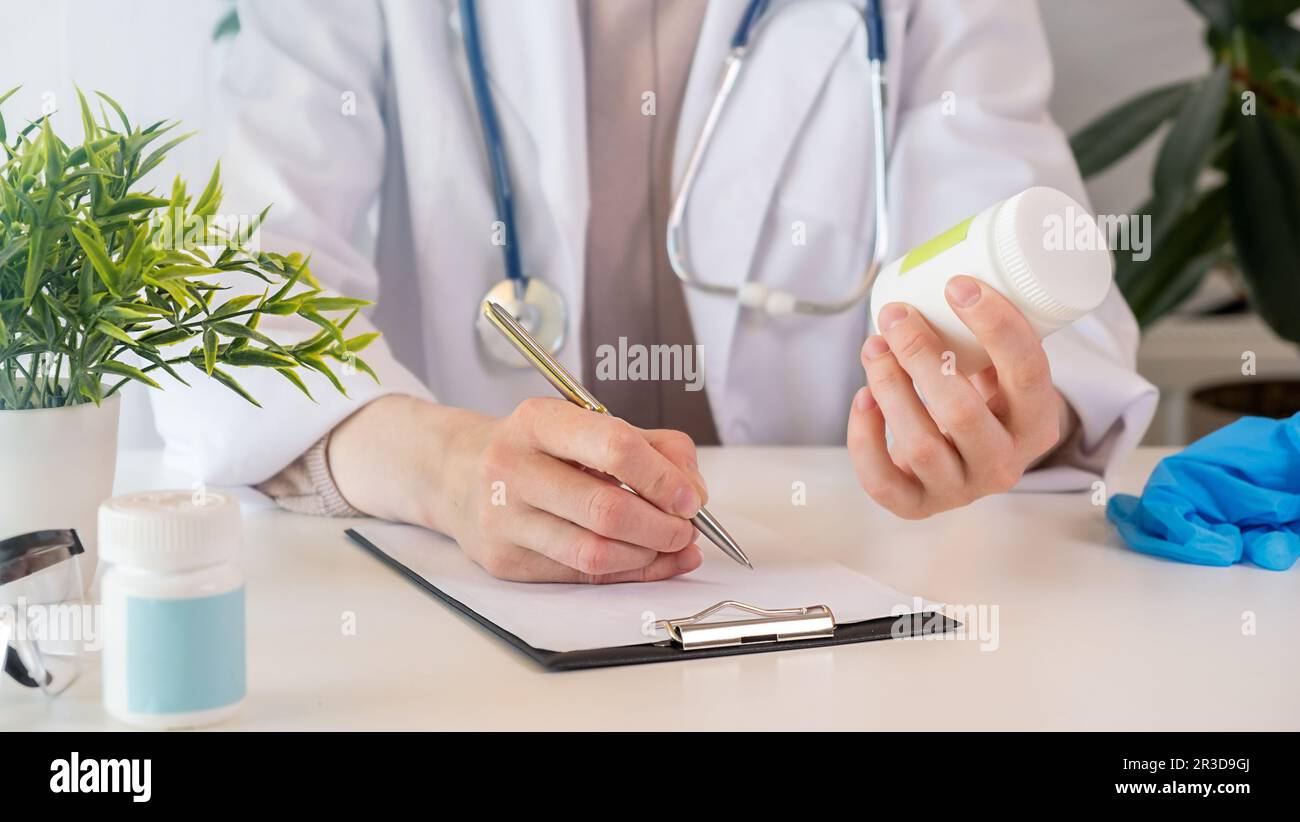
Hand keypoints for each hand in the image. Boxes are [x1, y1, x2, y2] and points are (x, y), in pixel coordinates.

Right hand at [329, 395, 705, 581]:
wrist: (455, 475)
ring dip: (648, 556)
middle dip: (662, 526)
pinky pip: (581, 574)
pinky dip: (627, 572)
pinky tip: (648, 562)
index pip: (614, 447)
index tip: (690, 496)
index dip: (663, 477)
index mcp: (538, 421)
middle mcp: (513, 468)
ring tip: (670, 546)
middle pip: (607, 509)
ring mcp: (505, 519)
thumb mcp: (586, 425)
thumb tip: (692, 492)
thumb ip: (651, 447)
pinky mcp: (506, 561)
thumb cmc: (535, 448)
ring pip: (594, 552)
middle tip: (686, 528)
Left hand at [847, 275, 1071, 518]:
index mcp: (1038, 424)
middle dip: (921, 355)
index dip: (996, 325)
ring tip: (873, 347)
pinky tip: (862, 398)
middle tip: (896, 315)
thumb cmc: (983, 404)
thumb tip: (949, 267)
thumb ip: (987, 336)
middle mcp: (1004, 464)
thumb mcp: (1002, 373)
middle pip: (962, 413)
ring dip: (889, 388)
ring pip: (920, 445)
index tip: (957, 285)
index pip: (1029, 373)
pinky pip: (884, 483)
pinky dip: (864, 439)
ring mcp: (960, 490)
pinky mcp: (917, 506)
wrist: (968, 463)